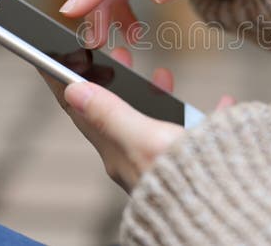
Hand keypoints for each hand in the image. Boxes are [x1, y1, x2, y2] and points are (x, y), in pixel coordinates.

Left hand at [40, 48, 234, 191]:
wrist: (220, 216)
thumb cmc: (184, 183)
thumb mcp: (145, 140)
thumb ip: (112, 114)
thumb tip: (74, 90)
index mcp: (117, 150)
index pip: (79, 110)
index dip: (62, 82)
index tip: (49, 59)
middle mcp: (135, 157)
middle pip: (116, 111)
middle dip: (114, 81)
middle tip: (118, 55)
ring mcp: (162, 162)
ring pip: (153, 122)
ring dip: (155, 96)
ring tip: (162, 75)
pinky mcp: (192, 165)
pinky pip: (195, 135)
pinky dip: (202, 117)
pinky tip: (221, 103)